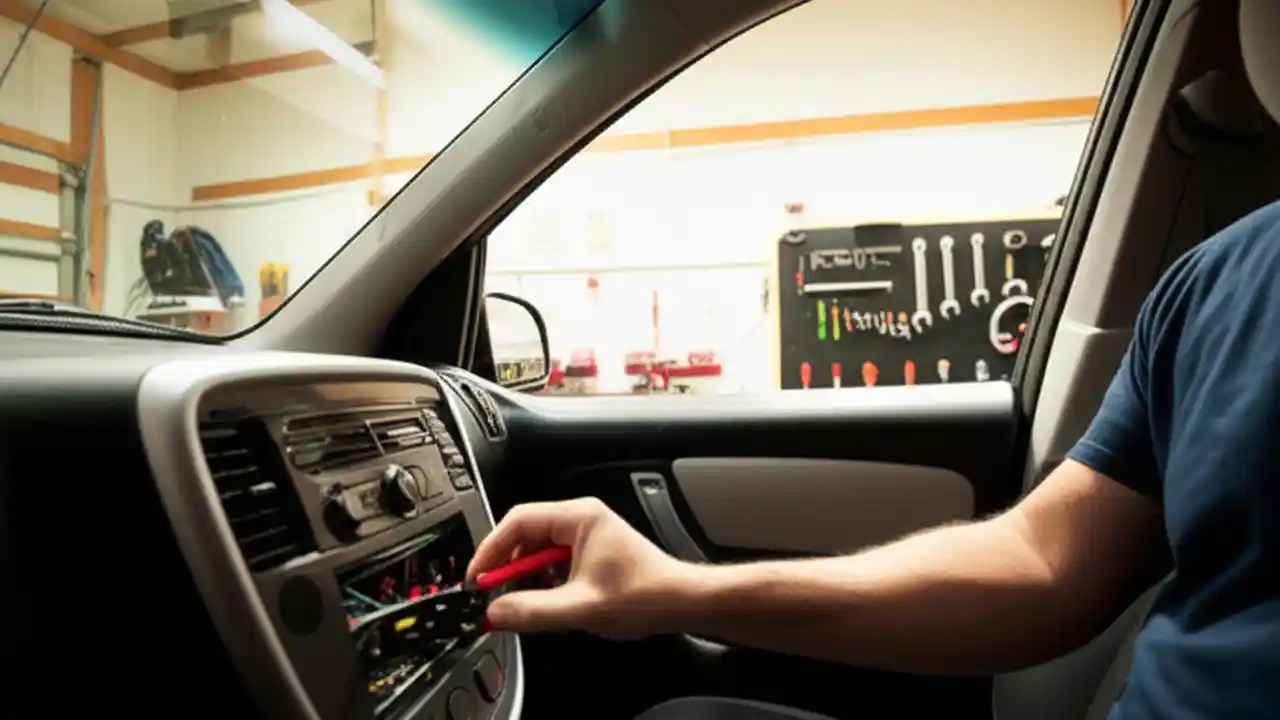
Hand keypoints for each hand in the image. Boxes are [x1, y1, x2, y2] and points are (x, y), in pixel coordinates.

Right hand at [467, 497, 689, 639]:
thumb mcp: (583, 607)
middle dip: (507, 567)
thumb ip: (534, 610)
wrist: (681, 602)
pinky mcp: (588, 553)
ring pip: (537, 551)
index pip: (518, 521)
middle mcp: (581, 519)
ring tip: (525, 603)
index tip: (477, 576)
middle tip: (493, 594)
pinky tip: (547, 603)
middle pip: (524, 535)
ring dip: (525, 578)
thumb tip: (496, 612)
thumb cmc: (647, 594)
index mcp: (580, 517)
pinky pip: (552, 562)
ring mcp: (585, 536)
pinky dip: (542, 583)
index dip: (491, 549)